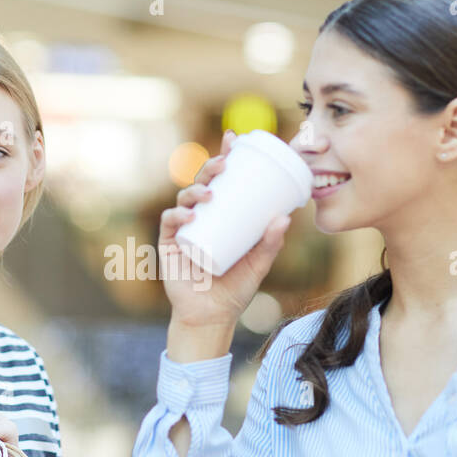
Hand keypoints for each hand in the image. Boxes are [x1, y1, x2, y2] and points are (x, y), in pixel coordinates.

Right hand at [159, 129, 292, 327]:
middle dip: (210, 167)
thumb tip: (287, 217)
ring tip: (210, 194)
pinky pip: (170, 223)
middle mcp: (200, 217)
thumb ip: (270, 243)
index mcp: (221, 215)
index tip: (234, 140)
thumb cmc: (235, 289)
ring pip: (184, 199)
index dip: (225, 157)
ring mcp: (183, 229)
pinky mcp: (170, 244)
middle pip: (202, 183)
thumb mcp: (258, 264)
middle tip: (224, 164)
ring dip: (195, 190)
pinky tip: (190, 215)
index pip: (222, 180)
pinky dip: (177, 215)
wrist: (212, 317)